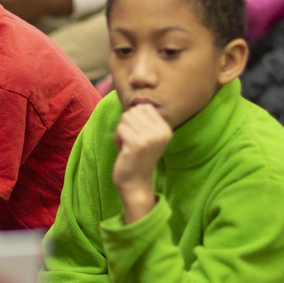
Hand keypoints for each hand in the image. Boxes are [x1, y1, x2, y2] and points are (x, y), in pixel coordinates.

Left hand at [112, 103, 171, 222]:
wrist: (135, 182)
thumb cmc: (137, 157)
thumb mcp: (147, 136)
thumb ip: (144, 119)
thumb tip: (137, 100)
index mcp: (166, 128)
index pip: (144, 107)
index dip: (134, 119)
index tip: (136, 135)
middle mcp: (161, 132)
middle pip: (133, 111)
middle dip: (126, 125)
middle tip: (130, 141)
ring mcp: (150, 138)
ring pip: (125, 119)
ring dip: (120, 132)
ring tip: (127, 146)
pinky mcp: (137, 144)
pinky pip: (120, 129)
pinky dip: (117, 139)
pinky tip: (123, 150)